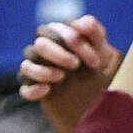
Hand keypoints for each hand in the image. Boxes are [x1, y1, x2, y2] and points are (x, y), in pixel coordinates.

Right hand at [19, 15, 121, 132]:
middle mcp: (50, 54)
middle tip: (75, 65)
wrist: (109, 110)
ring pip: (26, 64)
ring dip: (42, 69)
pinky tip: (48, 91)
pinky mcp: (40, 92)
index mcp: (63, 41)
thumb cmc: (108, 77)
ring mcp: (43, 73)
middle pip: (38, 42)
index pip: (54, 28)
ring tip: (61, 78)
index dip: (71, 39)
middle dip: (56, 52)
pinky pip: (24, 87)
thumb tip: (80, 22)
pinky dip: (32, 88)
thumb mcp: (106, 55)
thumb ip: (95, 33)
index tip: (94, 60)